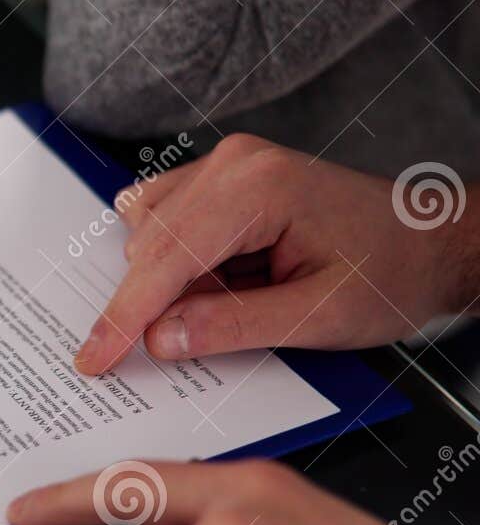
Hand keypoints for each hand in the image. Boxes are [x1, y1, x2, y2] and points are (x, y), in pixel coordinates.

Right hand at [73, 134, 476, 374]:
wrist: (433, 241)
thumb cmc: (391, 274)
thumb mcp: (319, 317)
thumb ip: (234, 327)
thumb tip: (159, 339)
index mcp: (258, 189)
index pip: (165, 262)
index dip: (123, 318)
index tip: (92, 361)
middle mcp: (232, 163)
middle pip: (149, 248)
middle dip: (153, 305)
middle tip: (196, 344)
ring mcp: (224, 163)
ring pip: (149, 235)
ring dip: (172, 282)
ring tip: (242, 299)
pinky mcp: (220, 175)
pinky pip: (162, 219)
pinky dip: (175, 260)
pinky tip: (220, 278)